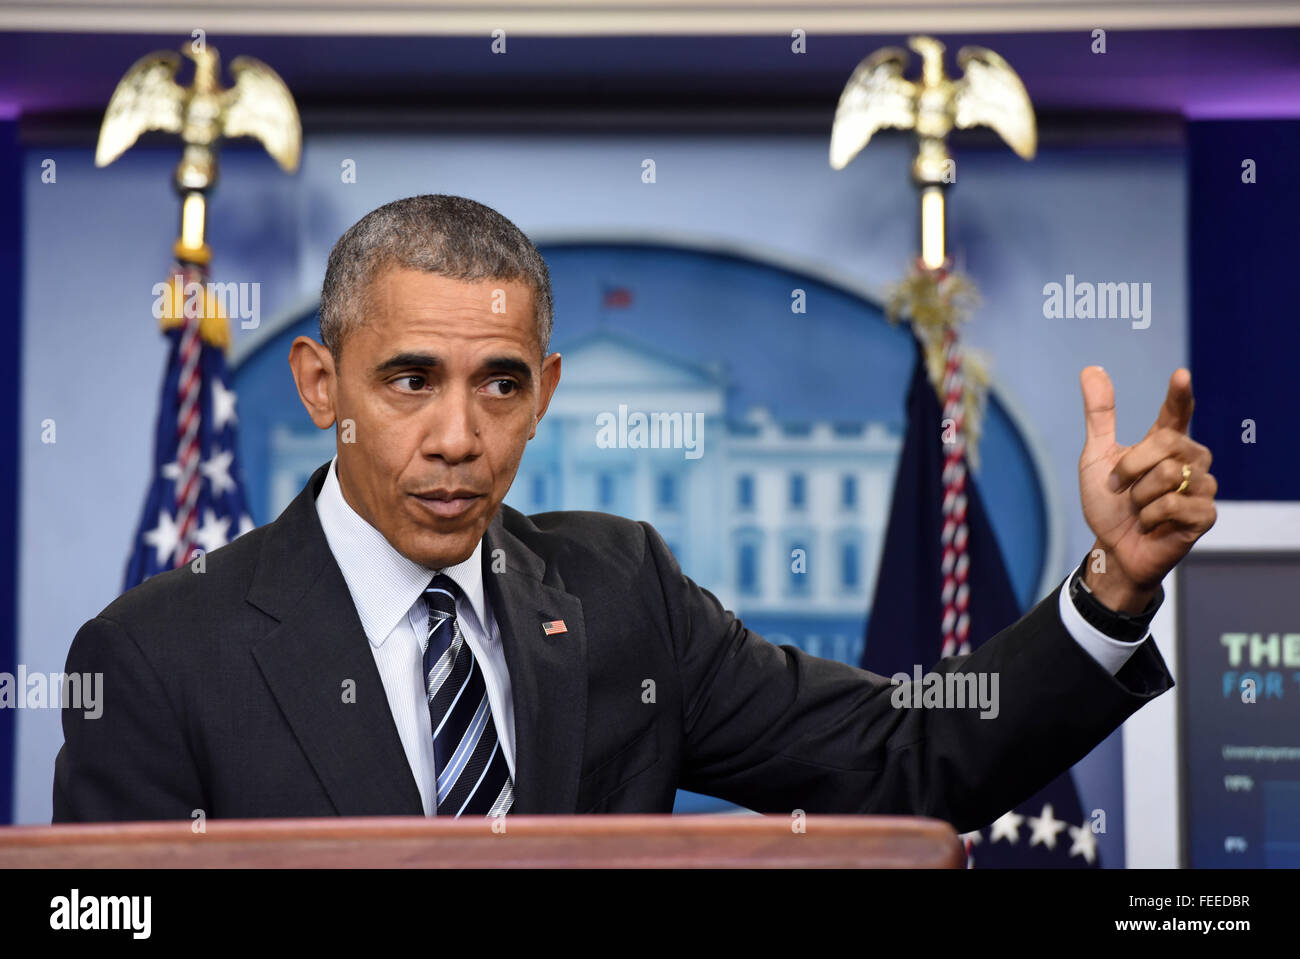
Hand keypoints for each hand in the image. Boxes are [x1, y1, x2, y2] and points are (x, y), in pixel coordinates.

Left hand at [1077, 366, 1216, 612]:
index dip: (1180, 395)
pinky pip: (1175, 504)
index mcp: (1166, 444)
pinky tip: (1151, 524)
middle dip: (1132, 467)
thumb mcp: (1096, 457)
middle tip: (1121, 488)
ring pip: (1170, 475)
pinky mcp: (1205, 515)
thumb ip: (1099, 415)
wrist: (1112, 547)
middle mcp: (1190, 460)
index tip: (1180, 376)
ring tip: (1139, 509)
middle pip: (1167, 444)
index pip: (1178, 412)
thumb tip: (1091, 369)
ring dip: (1140, 496)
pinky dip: (1150, 516)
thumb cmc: (1109, 504)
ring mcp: (1202, 487)